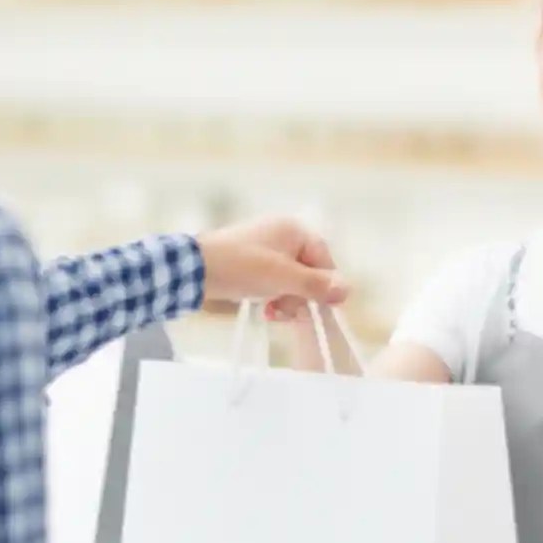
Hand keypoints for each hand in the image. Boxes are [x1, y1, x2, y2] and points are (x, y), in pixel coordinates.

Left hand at [196, 217, 348, 308]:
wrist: (193, 269)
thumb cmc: (241, 267)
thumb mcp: (283, 278)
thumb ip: (317, 284)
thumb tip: (348, 290)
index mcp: (293, 230)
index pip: (325, 259)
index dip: (325, 285)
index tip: (321, 307)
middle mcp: (282, 235)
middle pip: (309, 272)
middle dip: (301, 296)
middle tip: (286, 311)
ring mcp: (266, 249)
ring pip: (292, 280)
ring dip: (288, 300)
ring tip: (273, 312)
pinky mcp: (252, 264)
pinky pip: (275, 282)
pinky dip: (274, 297)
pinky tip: (266, 309)